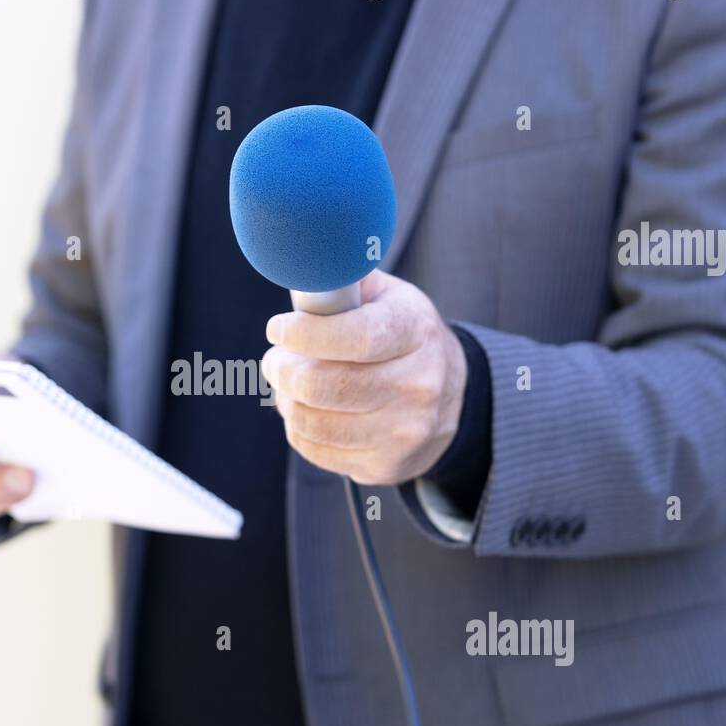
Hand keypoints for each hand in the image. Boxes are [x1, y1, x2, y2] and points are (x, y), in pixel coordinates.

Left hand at [261, 269, 467, 486]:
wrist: (449, 398)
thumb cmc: (401, 338)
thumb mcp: (386, 297)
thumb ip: (345, 279)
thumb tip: (302, 259)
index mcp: (416, 332)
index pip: (356, 337)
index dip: (305, 334)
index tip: (279, 328)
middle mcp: (418, 385)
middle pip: (324, 386)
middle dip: (283, 370)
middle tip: (275, 358)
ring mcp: (403, 431)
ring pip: (311, 421)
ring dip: (286, 400)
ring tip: (290, 383)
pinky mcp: (384, 465)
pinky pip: (314, 448)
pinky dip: (298, 427)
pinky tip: (309, 409)